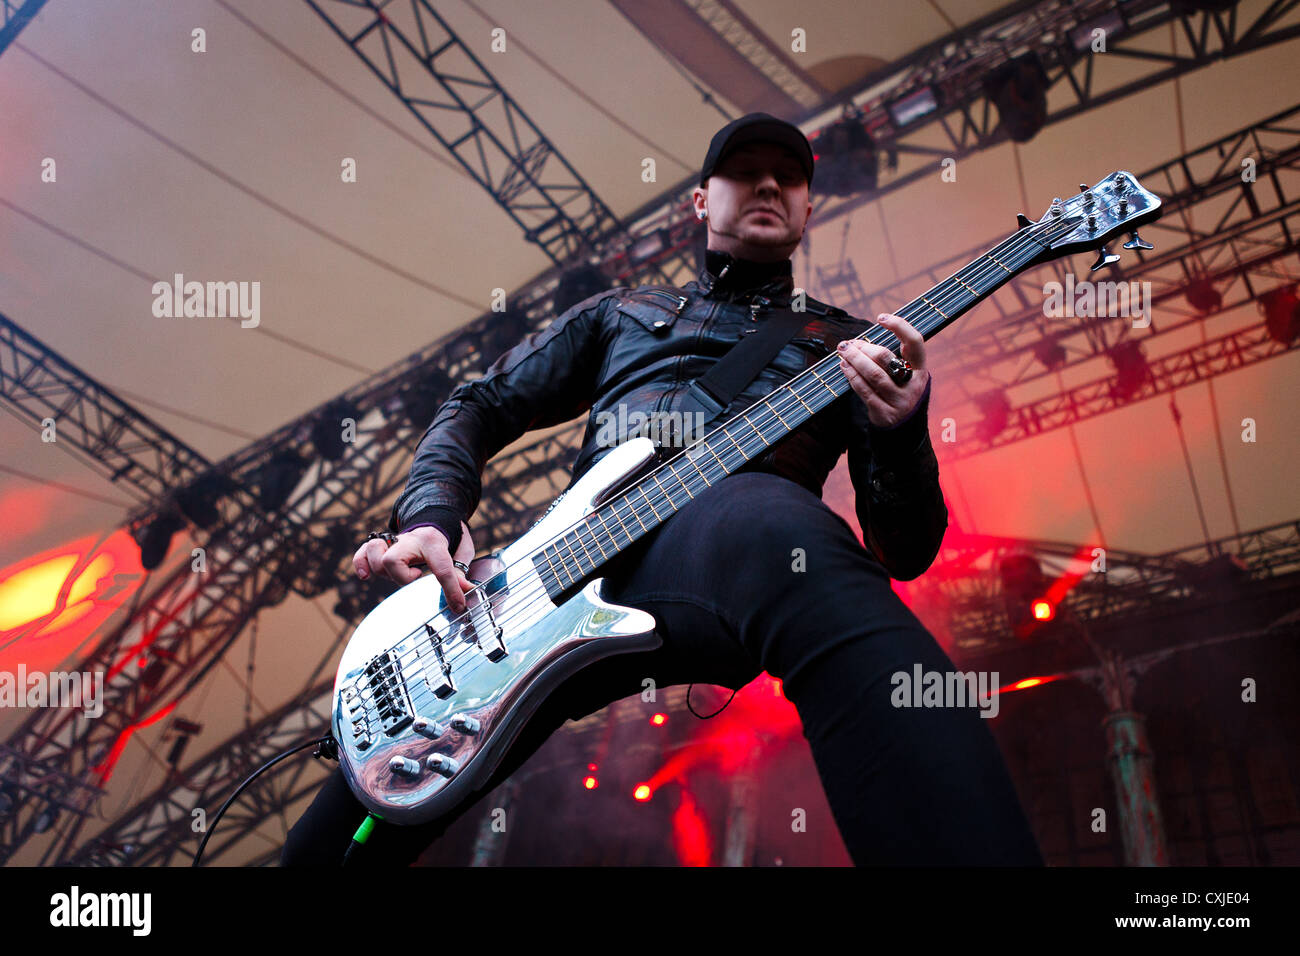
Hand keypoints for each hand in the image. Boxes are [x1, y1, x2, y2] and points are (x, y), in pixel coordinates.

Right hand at [352, 521, 475, 612]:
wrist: (434, 520)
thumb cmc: (447, 539)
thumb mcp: (461, 551)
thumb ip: (462, 570)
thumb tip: (468, 591)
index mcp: (434, 541)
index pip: (441, 567)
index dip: (451, 589)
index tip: (457, 605)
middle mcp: (410, 540)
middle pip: (391, 560)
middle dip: (402, 577)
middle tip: (416, 577)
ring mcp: (393, 542)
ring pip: (375, 555)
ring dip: (383, 571)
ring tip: (399, 573)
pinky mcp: (382, 546)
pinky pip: (362, 552)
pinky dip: (361, 564)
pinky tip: (365, 575)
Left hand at [837, 313, 929, 427]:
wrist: (903, 429)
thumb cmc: (899, 393)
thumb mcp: (904, 376)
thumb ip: (889, 360)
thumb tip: (858, 343)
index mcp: (920, 370)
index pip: (915, 342)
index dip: (900, 326)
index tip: (881, 317)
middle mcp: (913, 385)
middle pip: (886, 358)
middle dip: (864, 347)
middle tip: (849, 343)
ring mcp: (900, 401)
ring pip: (873, 374)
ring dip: (854, 360)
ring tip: (843, 351)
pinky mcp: (885, 413)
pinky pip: (864, 391)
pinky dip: (852, 376)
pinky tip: (844, 367)